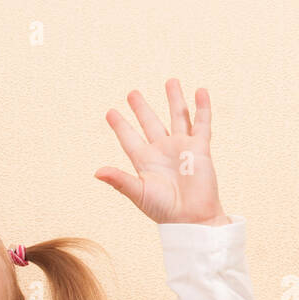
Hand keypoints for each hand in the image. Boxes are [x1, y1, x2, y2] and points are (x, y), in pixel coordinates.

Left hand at [94, 80, 228, 224]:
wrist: (192, 218)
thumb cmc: (164, 210)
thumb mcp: (139, 193)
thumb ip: (119, 180)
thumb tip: (96, 172)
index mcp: (144, 161)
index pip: (129, 138)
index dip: (120, 126)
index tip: (110, 112)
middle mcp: (162, 151)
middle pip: (150, 123)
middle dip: (142, 108)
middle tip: (132, 92)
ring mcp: (182, 148)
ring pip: (177, 117)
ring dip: (174, 99)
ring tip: (170, 81)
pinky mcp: (200, 149)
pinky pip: (201, 124)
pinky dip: (202, 108)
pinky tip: (200, 92)